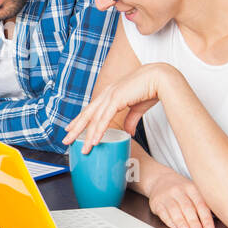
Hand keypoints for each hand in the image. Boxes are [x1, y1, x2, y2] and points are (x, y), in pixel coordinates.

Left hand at [61, 63, 176, 152]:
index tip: (72, 128)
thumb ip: (131, 119)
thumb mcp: (138, 108)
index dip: (80, 119)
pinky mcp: (117, 99)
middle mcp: (107, 93)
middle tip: (66, 139)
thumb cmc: (151, 89)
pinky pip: (104, 119)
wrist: (161, 78)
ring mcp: (110, 95)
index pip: (91, 108)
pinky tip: (94, 141)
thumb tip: (128, 133)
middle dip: (76, 128)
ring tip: (83, 148)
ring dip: (87, 135)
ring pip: (94, 119)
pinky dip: (98, 131)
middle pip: (87, 114)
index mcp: (111, 93)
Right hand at [142, 169, 214, 227]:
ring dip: (181, 222)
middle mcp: (179, 191)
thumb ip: (202, 204)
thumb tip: (213, 222)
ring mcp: (166, 196)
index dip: (205, 217)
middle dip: (193, 221)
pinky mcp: (156, 202)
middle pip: (187, 207)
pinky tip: (174, 226)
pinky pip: (163, 212)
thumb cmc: (180, 189)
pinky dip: (169, 220)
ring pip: (174, 210)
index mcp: (191, 188)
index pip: (200, 203)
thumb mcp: (192, 191)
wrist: (159, 179)